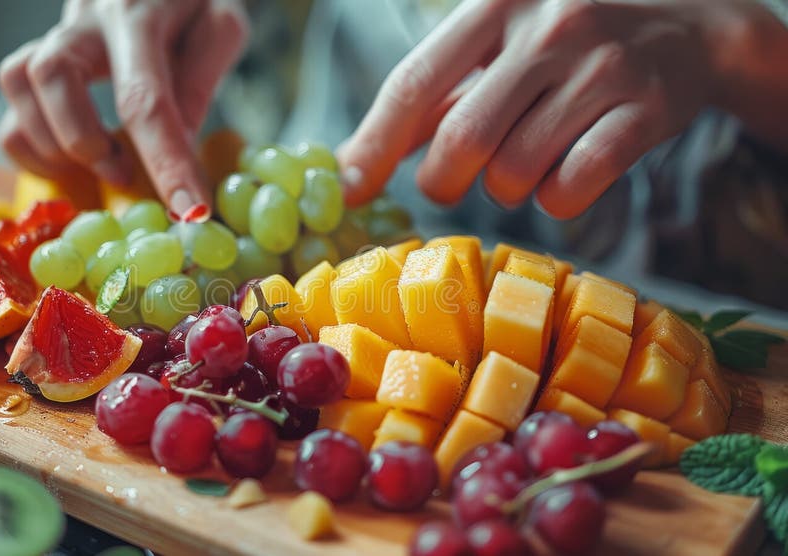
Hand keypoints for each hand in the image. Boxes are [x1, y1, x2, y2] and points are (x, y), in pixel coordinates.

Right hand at [0, 0, 248, 214]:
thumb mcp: (220, 24)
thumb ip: (200, 78)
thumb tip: (178, 141)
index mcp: (139, 12)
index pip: (146, 97)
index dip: (165, 162)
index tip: (188, 211)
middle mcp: (87, 16)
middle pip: (52, 76)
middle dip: (85, 142)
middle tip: (125, 177)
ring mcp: (57, 30)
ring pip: (19, 82)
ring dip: (54, 142)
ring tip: (104, 167)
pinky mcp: (41, 47)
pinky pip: (12, 93)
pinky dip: (32, 138)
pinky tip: (73, 159)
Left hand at [337, 0, 787, 217]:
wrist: (689, 30)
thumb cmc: (567, 45)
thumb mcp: (500, 45)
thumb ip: (439, 93)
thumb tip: (358, 161)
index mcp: (495, 4)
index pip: (414, 83)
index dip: (374, 145)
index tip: (347, 191)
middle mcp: (548, 26)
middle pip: (462, 140)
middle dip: (444, 180)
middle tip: (452, 182)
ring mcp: (601, 66)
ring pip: (515, 172)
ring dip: (506, 187)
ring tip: (525, 162)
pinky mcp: (645, 110)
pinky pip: (571, 188)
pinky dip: (556, 199)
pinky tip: (567, 173)